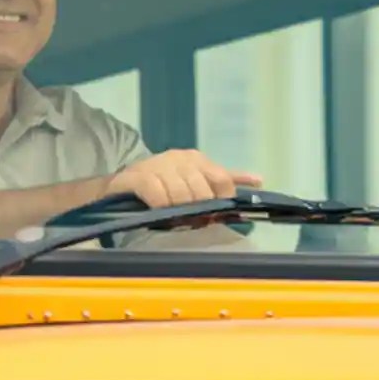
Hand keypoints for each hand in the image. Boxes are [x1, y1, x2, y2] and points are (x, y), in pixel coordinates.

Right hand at [103, 150, 261, 207]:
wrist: (119, 185)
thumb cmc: (161, 184)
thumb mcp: (193, 179)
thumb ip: (223, 180)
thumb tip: (259, 181)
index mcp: (196, 159)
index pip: (223, 180)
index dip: (221, 201)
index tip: (213, 215)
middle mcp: (179, 158)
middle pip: (203, 192)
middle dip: (198, 211)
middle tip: (189, 221)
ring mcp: (157, 165)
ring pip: (181, 196)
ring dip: (178, 213)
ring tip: (172, 219)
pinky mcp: (137, 176)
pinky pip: (157, 195)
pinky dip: (161, 208)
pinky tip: (158, 213)